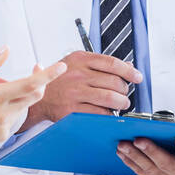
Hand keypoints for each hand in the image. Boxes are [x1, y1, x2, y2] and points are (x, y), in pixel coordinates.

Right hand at [0, 49, 65, 154]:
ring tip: (0, 86)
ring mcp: (3, 128)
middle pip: (33, 95)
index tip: (61, 66)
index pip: (30, 84)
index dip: (48, 74)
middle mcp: (2, 114)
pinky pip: (13, 118)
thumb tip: (4, 51)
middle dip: (38, 81)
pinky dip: (10, 108)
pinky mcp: (0, 137)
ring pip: (23, 106)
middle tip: (34, 67)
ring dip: (19, 94)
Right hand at [19, 50, 143, 130]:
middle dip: (124, 90)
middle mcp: (77, 74)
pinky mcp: (72, 110)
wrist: (37, 97)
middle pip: (114, 82)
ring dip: (121, 103)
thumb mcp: (77, 64)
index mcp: (80, 59)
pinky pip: (100, 113)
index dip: (129, 71)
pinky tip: (109, 113)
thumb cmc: (59, 80)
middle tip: (124, 94)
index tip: (137, 77)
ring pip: (110, 98)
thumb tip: (128, 67)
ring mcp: (74, 93)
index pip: (112, 63)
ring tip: (121, 104)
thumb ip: (101, 64)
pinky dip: (109, 115)